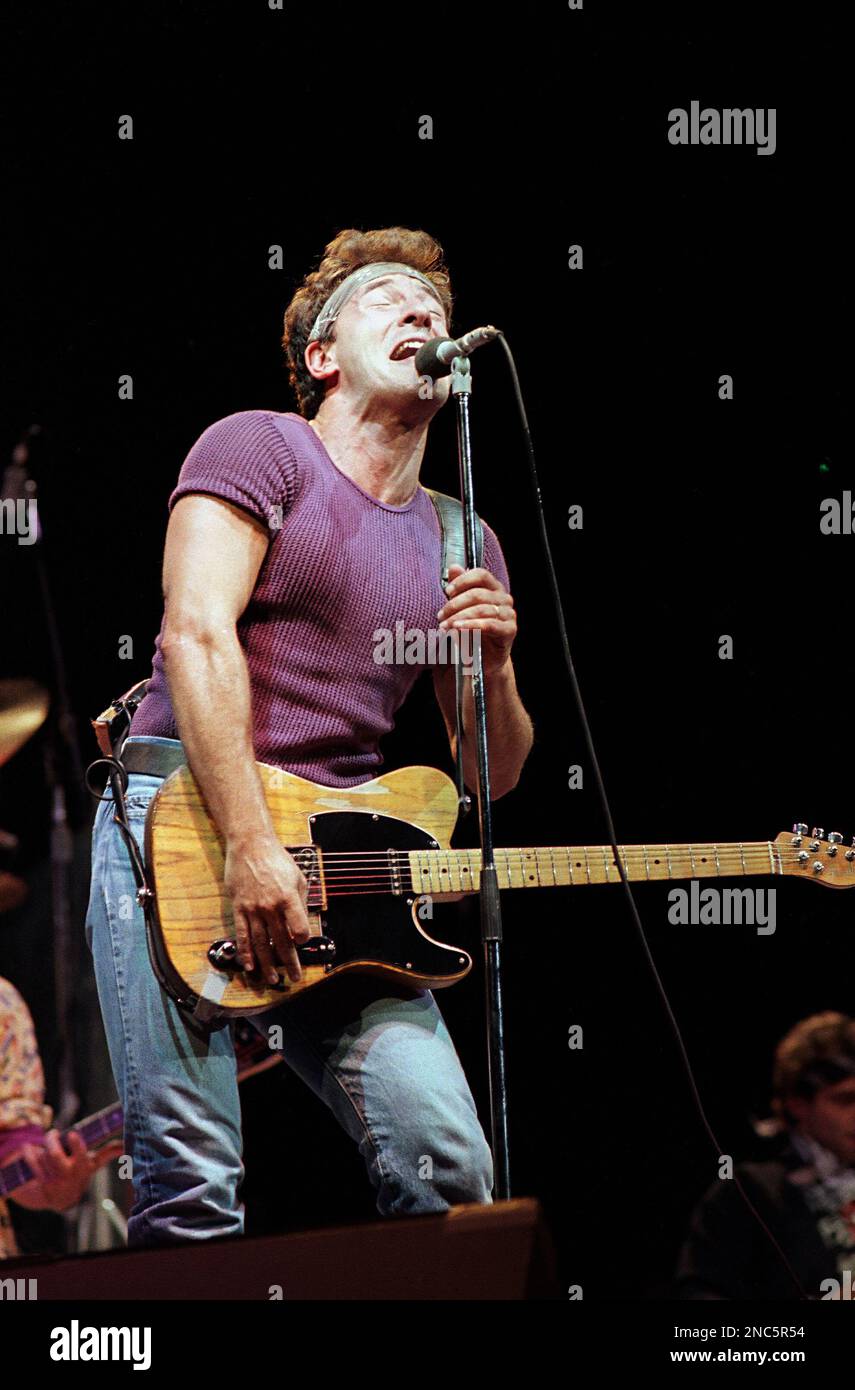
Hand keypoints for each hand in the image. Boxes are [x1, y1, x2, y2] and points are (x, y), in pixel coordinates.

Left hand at [15, 1130, 124, 1211]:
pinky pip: (32, 1165)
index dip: (77, 1146)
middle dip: (51, 1141)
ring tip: (48, 1144)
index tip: (73, 1135)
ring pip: (43, 1157)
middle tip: (53, 1133)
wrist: (62, 1199)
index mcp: (84, 1167)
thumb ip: (108, 1152)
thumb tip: (125, 1145)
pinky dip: (29, 1154)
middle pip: (55, 1155)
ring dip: (43, 1147)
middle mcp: (69, 1177)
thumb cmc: (79, 1173)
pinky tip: (29, 1149)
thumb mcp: (93, 1164)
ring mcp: (54, 1183)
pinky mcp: (40, 1186)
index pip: (82, 1156)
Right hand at [224, 833, 312, 984]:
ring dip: (267, 964)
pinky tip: (249, 965)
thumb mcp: (297, 876)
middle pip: (281, 940)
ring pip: (261, 943)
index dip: (303, 938)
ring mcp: (253, 908)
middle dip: (288, 962)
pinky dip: (245, 952)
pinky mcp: (239, 908)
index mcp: (288, 897)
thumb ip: (301, 901)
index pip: (299, 927)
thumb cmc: (276, 859)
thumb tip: (303, 924)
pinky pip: (242, 935)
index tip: (303, 944)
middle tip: (293, 978)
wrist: (250, 845)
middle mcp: (270, 906)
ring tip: (272, 979)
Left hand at [436, 563, 516, 676]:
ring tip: (445, 626)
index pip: (481, 575)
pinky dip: (472, 626)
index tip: (447, 591)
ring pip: (482, 609)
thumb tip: (454, 567)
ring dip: (459, 617)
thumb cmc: (473, 630)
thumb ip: (459, 588)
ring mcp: (508, 615)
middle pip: (478, 594)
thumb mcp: (462, 608)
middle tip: (440, 616)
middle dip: (455, 604)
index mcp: (494, 588)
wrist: (484, 658)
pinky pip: (490, 625)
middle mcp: (504, 599)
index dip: (463, 580)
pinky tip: (458, 629)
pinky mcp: (510, 630)